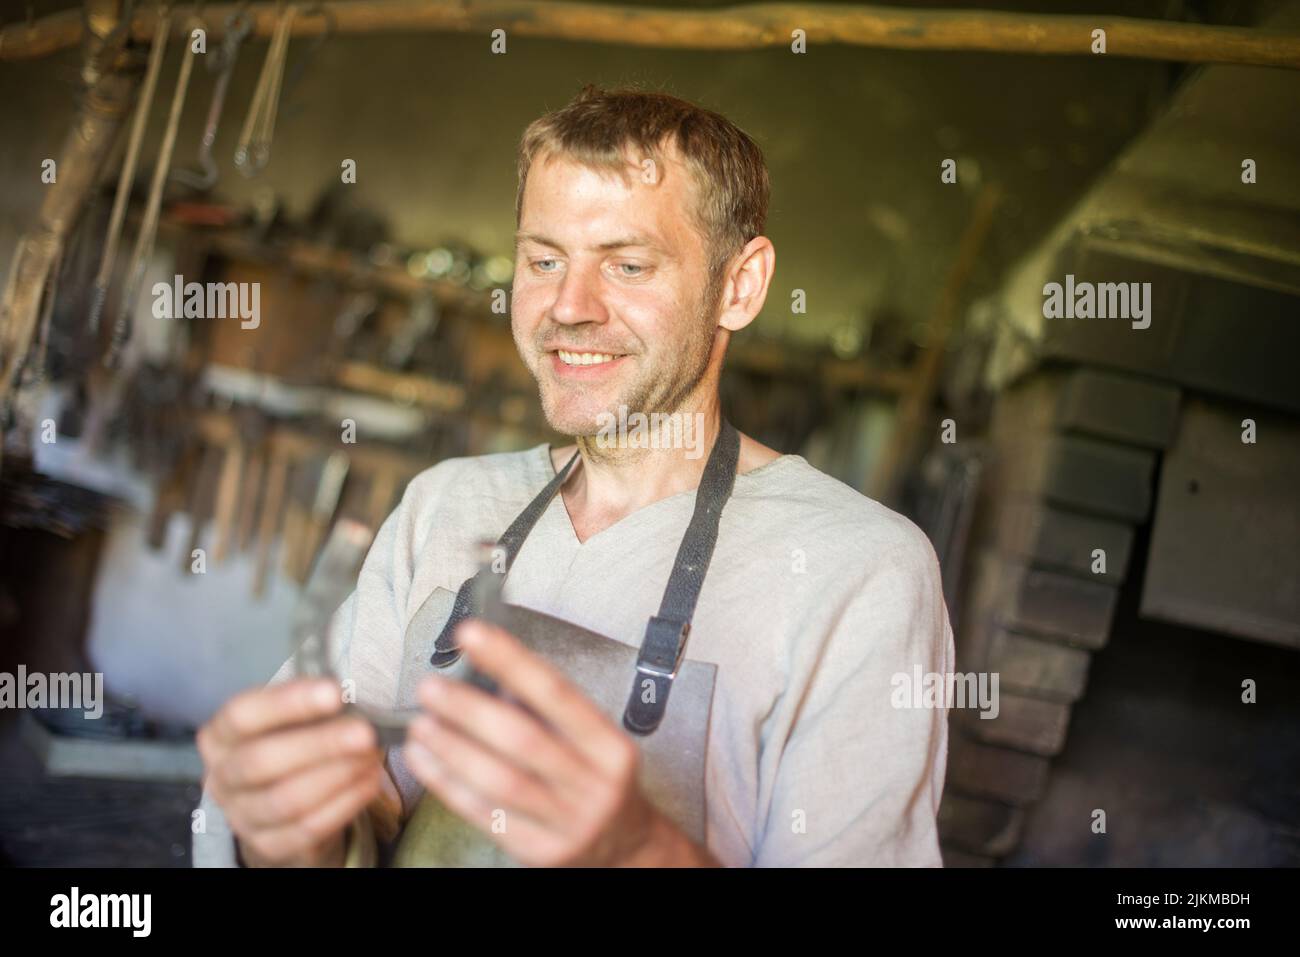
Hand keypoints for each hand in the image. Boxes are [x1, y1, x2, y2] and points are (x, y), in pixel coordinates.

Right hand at [197, 678, 392, 866]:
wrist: (281, 807)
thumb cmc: (289, 746)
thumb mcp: (289, 721)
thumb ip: (310, 707)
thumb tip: (349, 694)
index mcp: (220, 736)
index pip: (243, 715)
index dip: (288, 702)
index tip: (334, 692)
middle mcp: (222, 778)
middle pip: (262, 760)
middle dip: (320, 744)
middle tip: (364, 733)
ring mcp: (241, 817)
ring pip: (287, 800)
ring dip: (338, 775)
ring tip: (371, 757)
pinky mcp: (268, 845)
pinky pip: (308, 828)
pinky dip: (345, 803)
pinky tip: (369, 782)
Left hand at [405, 619, 714, 866]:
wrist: (625, 847)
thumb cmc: (598, 780)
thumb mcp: (594, 742)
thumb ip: (548, 711)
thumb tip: (489, 671)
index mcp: (611, 747)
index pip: (556, 693)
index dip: (510, 661)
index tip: (471, 634)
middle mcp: (594, 785)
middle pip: (523, 740)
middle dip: (469, 710)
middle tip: (431, 687)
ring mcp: (567, 824)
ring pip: (500, 781)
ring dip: (452, 749)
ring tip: (420, 724)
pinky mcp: (540, 852)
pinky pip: (486, 815)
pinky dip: (449, 785)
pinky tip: (426, 761)